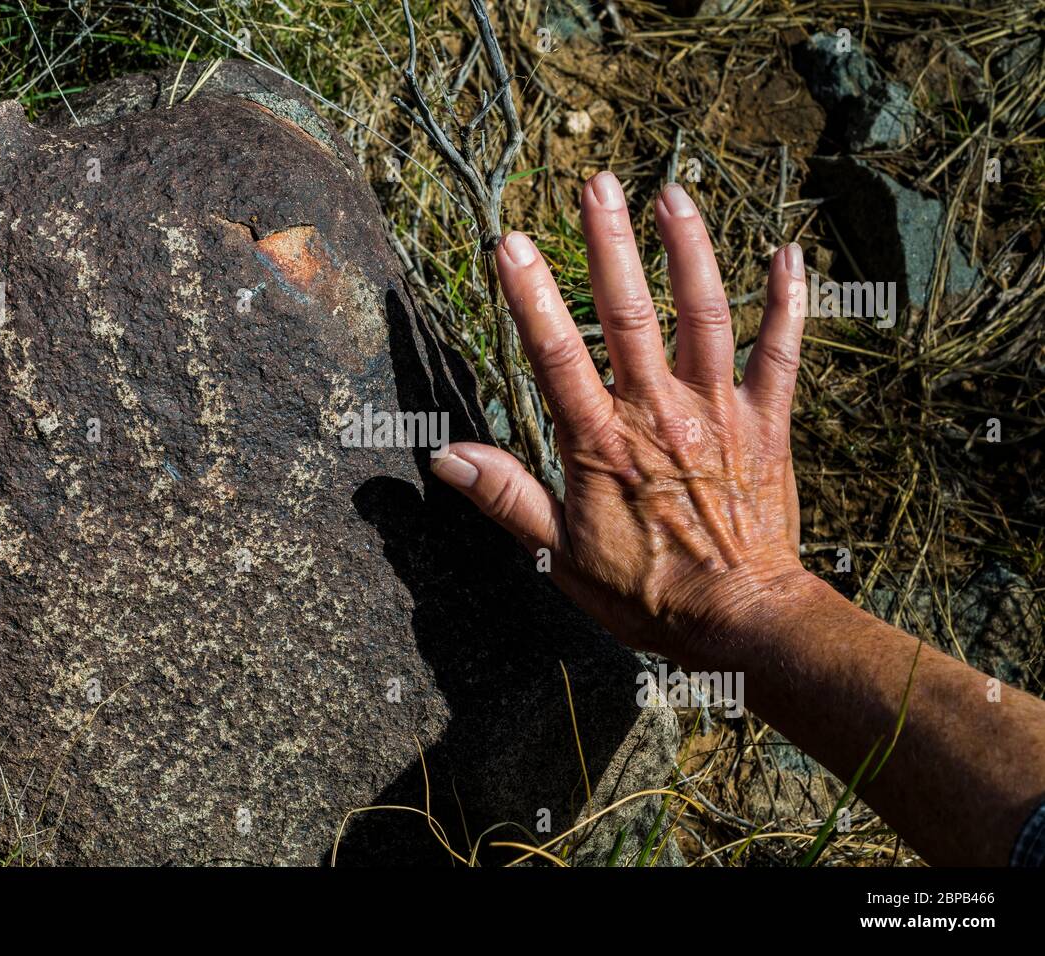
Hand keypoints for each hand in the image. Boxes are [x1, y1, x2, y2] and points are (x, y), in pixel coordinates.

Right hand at [433, 174, 814, 659]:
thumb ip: (507, 498)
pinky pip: (782, 353)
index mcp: (602, 442)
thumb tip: (447, 457)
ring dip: (690, 250)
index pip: (554, 354)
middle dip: (609, 244)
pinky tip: (788, 252)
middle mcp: (659, 412)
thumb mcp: (560, 557)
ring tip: (672, 194)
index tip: (507, 242)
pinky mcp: (768, 424)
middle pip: (629, 313)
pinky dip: (788, 302)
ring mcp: (720, 412)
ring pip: (706, 315)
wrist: (743, 621)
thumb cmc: (648, 595)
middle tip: (596, 184)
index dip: (529, 294)